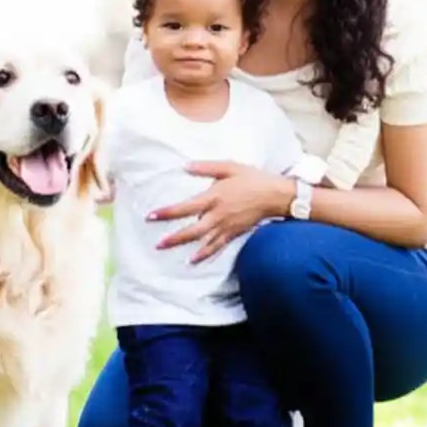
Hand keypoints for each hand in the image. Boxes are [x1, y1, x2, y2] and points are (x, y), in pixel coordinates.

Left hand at [149, 161, 290, 262]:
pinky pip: (216, 246)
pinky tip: (193, 260)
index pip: (185, 207)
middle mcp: (218, 215)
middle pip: (192, 230)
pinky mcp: (233, 233)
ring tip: (166, 250)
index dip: (167, 213)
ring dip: (184, 247)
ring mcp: (226, 226)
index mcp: (214, 197)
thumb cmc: (252, 178)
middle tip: (157, 243)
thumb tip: (185, 166)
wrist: (275, 195)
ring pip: (202, 241)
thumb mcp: (229, 167)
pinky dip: (204, 254)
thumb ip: (205, 167)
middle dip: (173, 238)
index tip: (151, 216)